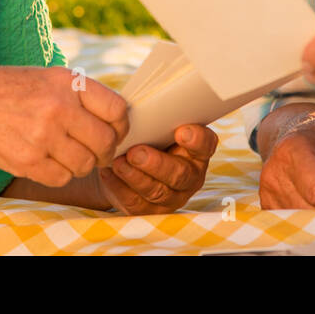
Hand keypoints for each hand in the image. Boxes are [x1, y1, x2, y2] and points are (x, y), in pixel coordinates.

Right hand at [0, 65, 128, 188]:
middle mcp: (59, 107)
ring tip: (67, 154)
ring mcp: (44, 136)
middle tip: (96, 151)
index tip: (114, 130)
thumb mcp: (46, 77)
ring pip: (86, 164)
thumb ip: (79, 95)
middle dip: (105, 151)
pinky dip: (60, 174)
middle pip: (105, 141)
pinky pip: (62, 178)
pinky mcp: (28, 160)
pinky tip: (48, 161)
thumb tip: (114, 120)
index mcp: (67, 82)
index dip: (120, 125)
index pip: (116, 109)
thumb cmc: (6, 89)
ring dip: (81, 164)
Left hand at [96, 124, 217, 213]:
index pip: (206, 145)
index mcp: (197, 151)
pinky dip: (120, 187)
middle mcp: (190, 176)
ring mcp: (172, 196)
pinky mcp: (150, 210)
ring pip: (157, 192)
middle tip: (136, 152)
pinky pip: (136, 203)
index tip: (181, 131)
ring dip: (135, 177)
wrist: (128, 163)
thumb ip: (157, 117)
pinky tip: (109, 173)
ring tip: (118, 163)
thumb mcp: (155, 125)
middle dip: (157, 164)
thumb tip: (143, 103)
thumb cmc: (146, 135)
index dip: (197, 140)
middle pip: (179, 174)